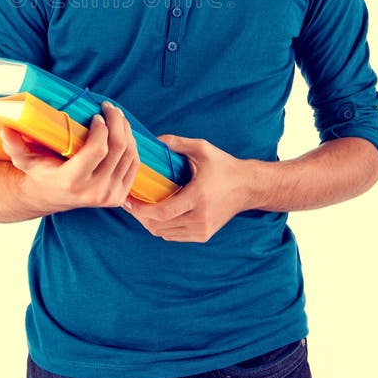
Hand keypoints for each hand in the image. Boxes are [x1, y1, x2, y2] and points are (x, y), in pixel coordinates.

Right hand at [0, 101, 140, 214]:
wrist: (50, 196)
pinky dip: (133, 145)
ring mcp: (109, 196)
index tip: (97, 114)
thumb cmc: (39, 171)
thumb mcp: (24, 159)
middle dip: (117, 123)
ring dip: (126, 131)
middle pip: (118, 149)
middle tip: (109, 107)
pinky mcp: (119, 196)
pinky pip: (134, 165)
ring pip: (129, 155)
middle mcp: (93, 192)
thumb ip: (15, 145)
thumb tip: (6, 130)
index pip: (98, 150)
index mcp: (72, 182)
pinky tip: (123, 131)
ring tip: (116, 116)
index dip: (102, 128)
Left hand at [124, 134, 253, 242]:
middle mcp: (200, 217)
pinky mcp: (204, 235)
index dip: (141, 209)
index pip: (162, 213)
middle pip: (159, 226)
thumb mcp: (202, 148)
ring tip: (141, 208)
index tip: (129, 199)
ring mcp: (203, 229)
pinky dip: (162, 228)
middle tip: (131, 202)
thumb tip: (155, 140)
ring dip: (150, 223)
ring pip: (164, 233)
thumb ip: (178, 143)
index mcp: (198, 197)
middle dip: (141, 216)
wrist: (248, 187)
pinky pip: (174, 236)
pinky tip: (158, 215)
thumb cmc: (224, 166)